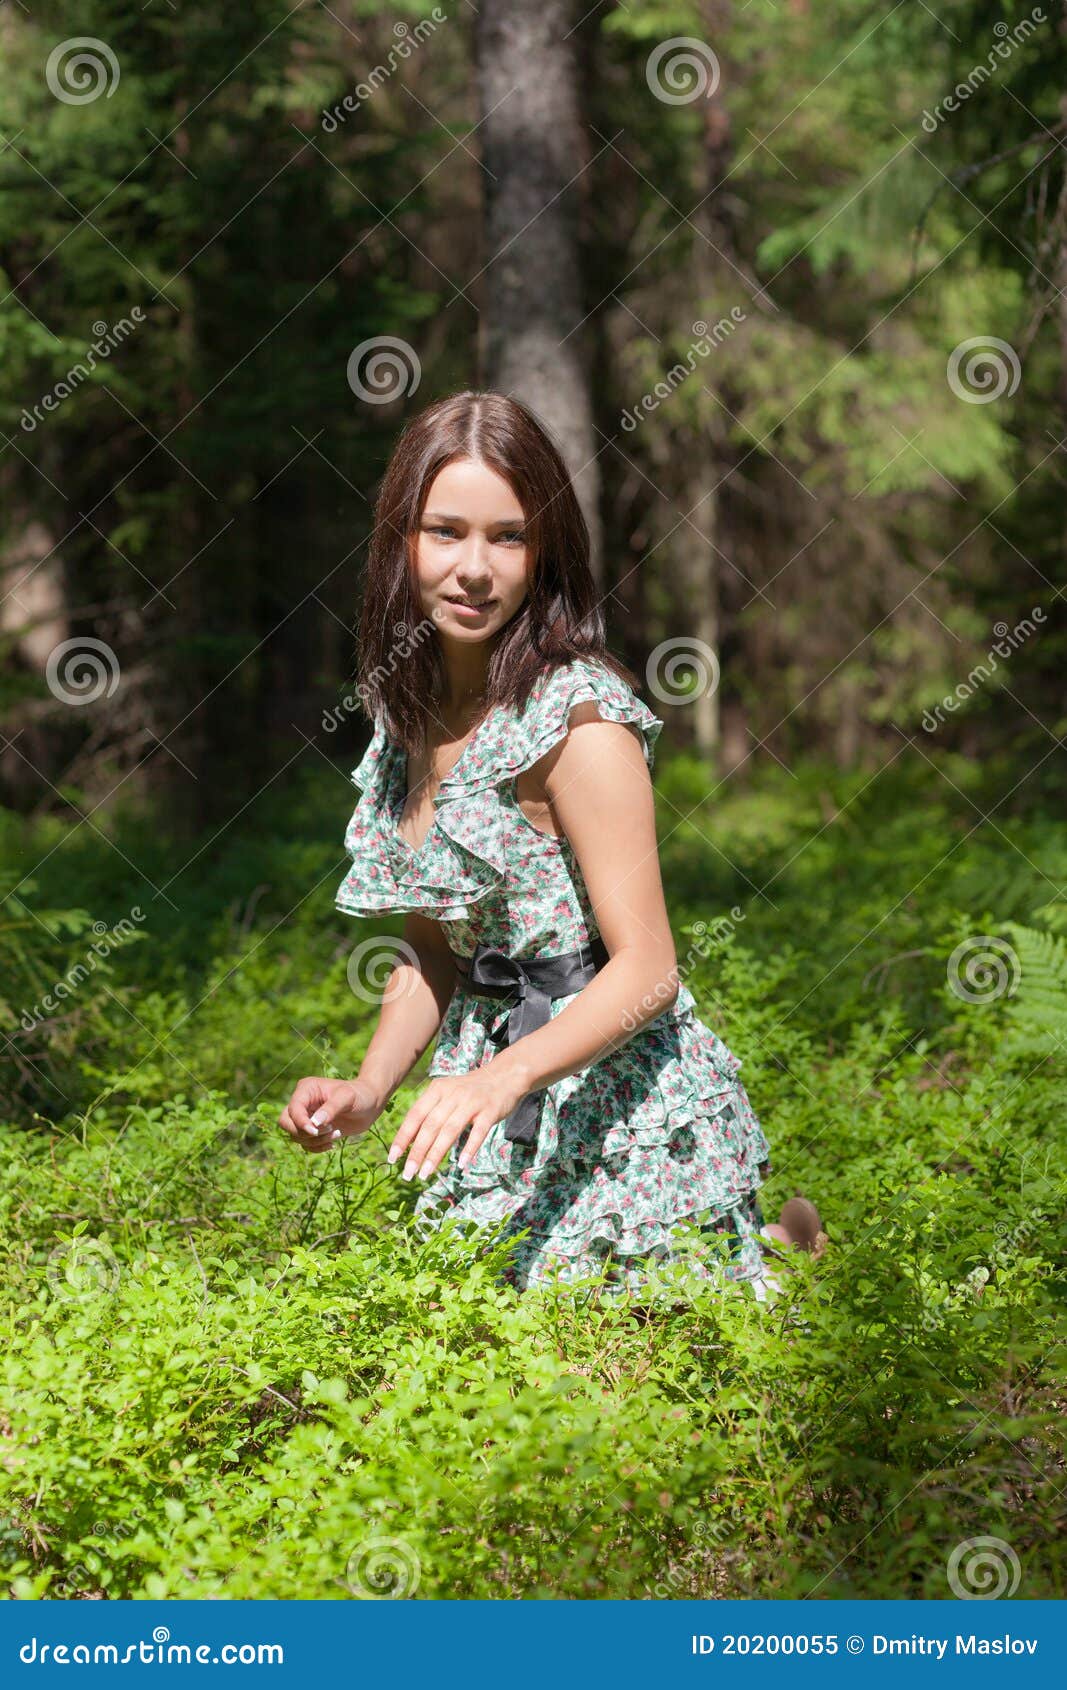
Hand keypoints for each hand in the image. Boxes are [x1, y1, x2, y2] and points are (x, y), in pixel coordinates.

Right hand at [278, 1074, 382, 1154]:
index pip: (293, 1108)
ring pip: (295, 1136)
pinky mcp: (313, 1131)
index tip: (316, 1131)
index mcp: (306, 1089)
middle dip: (303, 1132)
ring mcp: (306, 1117)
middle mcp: (302, 1103)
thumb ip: (331, 1109)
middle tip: (326, 1131)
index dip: (300, 1122)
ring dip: (314, 1141)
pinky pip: (305, 1144)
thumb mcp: (347, 1097)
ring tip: (336, 1133)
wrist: (370, 1104)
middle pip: (285, 1123)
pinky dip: (317, 1147)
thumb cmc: (359, 1095)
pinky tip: (333, 1142)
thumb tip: (314, 1124)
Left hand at [387, 1059, 532, 1182]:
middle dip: (417, 1152)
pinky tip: (461, 1164)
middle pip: (430, 1126)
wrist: (503, 1076)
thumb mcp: (446, 1094)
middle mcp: (453, 1094)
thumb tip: (409, 1142)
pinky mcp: (490, 1111)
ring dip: (436, 1154)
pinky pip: (478, 1132)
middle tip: (408, 1173)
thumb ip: (429, 1113)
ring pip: (450, 1130)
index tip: (393, 1158)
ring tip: (426, 1173)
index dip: (403, 1137)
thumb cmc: (469, 1091)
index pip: (415, 1116)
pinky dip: (469, 1148)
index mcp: (437, 1090)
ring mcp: (472, 1103)